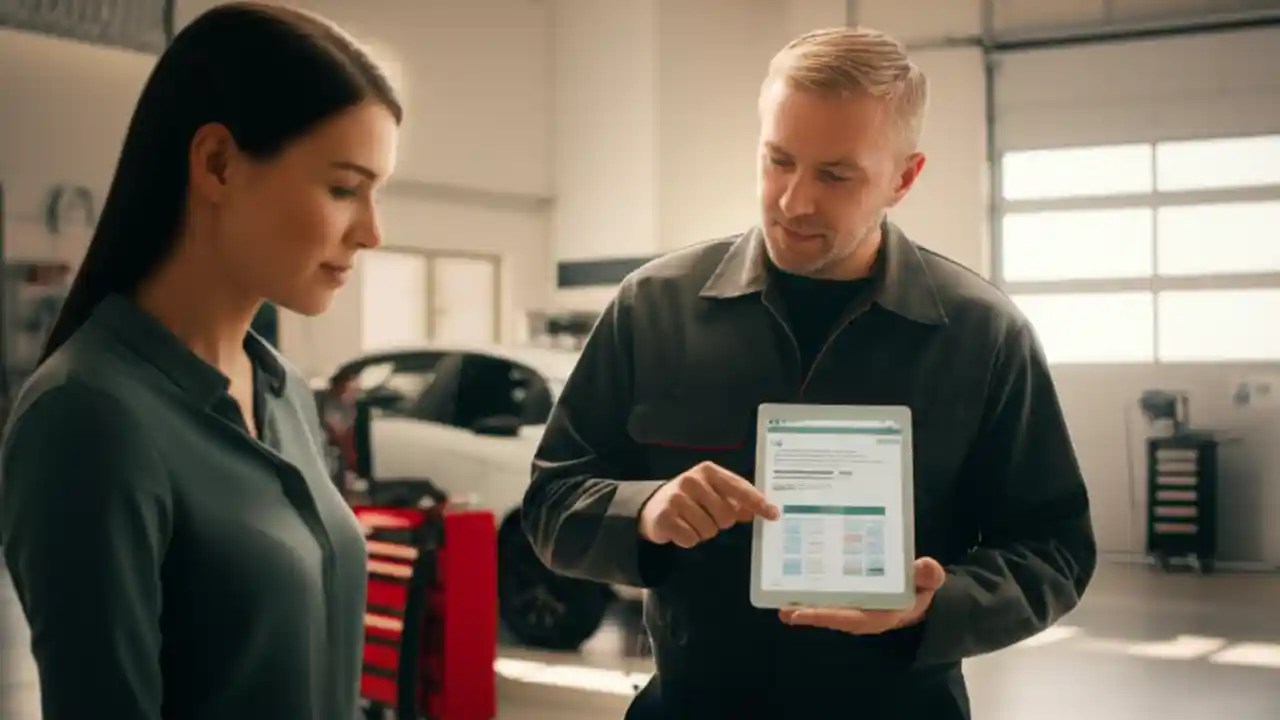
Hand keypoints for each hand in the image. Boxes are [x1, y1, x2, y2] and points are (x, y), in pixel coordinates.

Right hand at [639, 461, 780, 547]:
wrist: (653, 507)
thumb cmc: (690, 499)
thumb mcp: (712, 492)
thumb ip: (737, 500)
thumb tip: (765, 510)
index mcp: (708, 471)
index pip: (739, 488)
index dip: (757, 502)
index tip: (773, 514)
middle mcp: (692, 481)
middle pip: (726, 515)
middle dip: (720, 522)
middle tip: (707, 517)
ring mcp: (677, 498)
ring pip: (709, 530)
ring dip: (703, 532)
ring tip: (692, 522)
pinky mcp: (665, 517)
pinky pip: (691, 539)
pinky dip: (689, 539)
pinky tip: (681, 529)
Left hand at [779, 557, 946, 633]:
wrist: (919, 591)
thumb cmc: (921, 587)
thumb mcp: (928, 581)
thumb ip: (928, 576)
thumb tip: (924, 566)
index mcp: (879, 614)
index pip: (847, 617)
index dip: (823, 615)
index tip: (799, 613)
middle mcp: (861, 615)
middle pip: (830, 615)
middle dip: (807, 612)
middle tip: (782, 609)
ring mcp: (853, 607)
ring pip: (825, 607)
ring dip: (803, 604)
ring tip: (778, 600)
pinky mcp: (848, 599)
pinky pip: (828, 597)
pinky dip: (811, 592)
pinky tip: (792, 584)